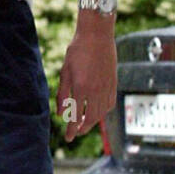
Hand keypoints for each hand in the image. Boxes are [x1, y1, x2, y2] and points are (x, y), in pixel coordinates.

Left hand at [56, 20, 116, 141]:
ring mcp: (106, 87)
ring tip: (84, 123)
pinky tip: (97, 111)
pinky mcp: (113, 82)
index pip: (75, 116)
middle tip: (75, 132)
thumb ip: (62, 94)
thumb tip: (60, 114)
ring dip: (93, 121)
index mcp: (81, 88)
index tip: (68, 138)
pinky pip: (110, 103)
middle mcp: (96, 90)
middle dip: (83, 128)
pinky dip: (103, 112)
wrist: (97, 35)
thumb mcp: (65, 72)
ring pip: (102, 113)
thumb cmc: (77, 51)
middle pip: (91, 118)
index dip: (71, 129)